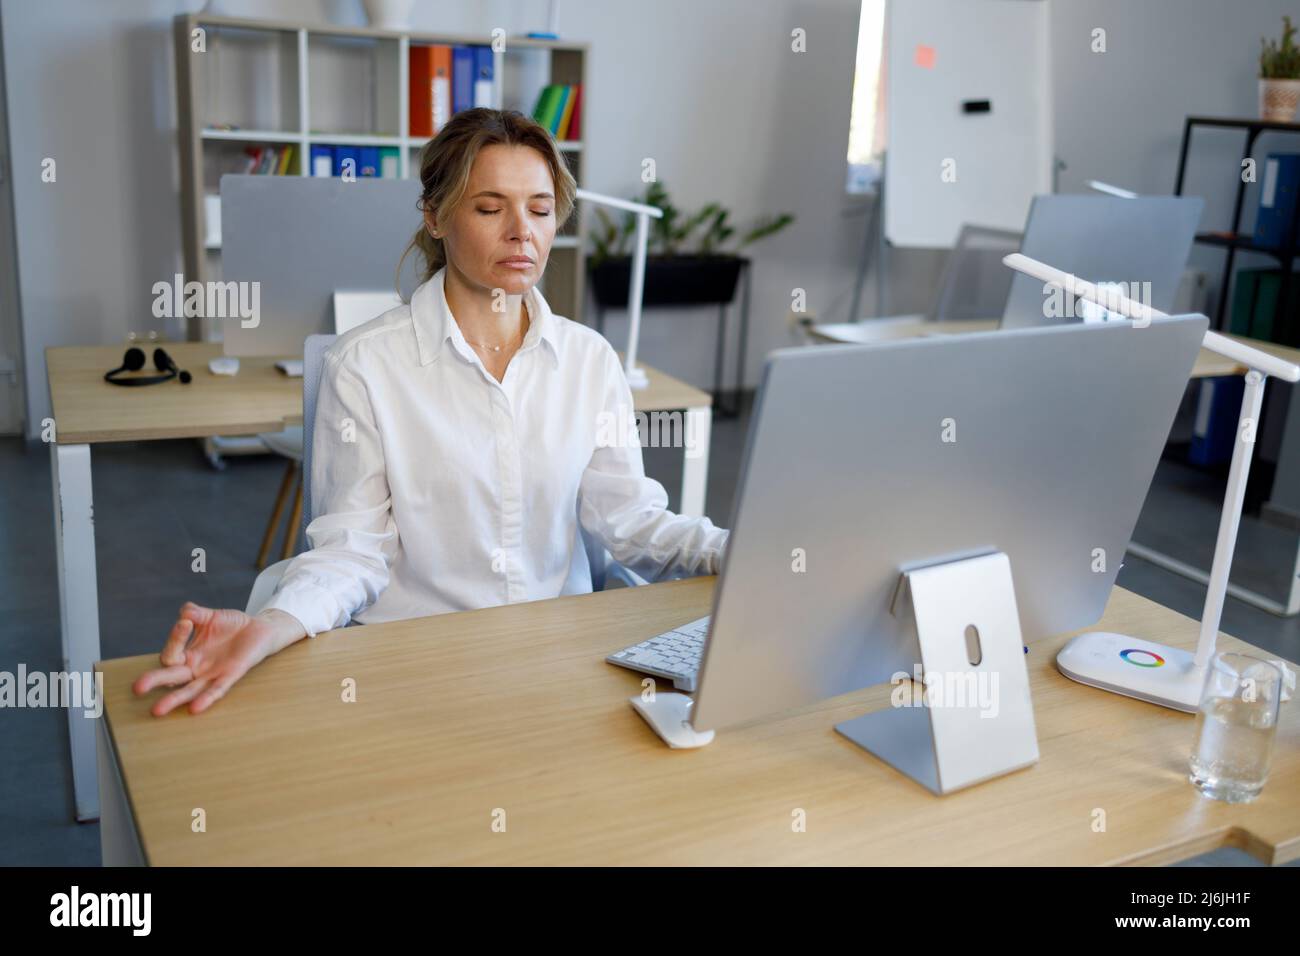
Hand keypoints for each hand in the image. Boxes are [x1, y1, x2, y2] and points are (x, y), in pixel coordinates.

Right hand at [133, 603, 303, 715]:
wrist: (259, 629)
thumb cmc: (231, 625)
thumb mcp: (211, 616)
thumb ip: (196, 613)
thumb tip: (185, 612)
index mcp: (188, 653)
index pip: (171, 652)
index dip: (176, 638)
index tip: (186, 622)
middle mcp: (196, 667)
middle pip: (171, 677)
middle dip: (154, 681)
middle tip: (138, 687)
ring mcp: (212, 674)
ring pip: (189, 690)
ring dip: (174, 699)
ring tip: (157, 709)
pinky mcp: (231, 676)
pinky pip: (216, 690)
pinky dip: (206, 698)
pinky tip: (195, 708)